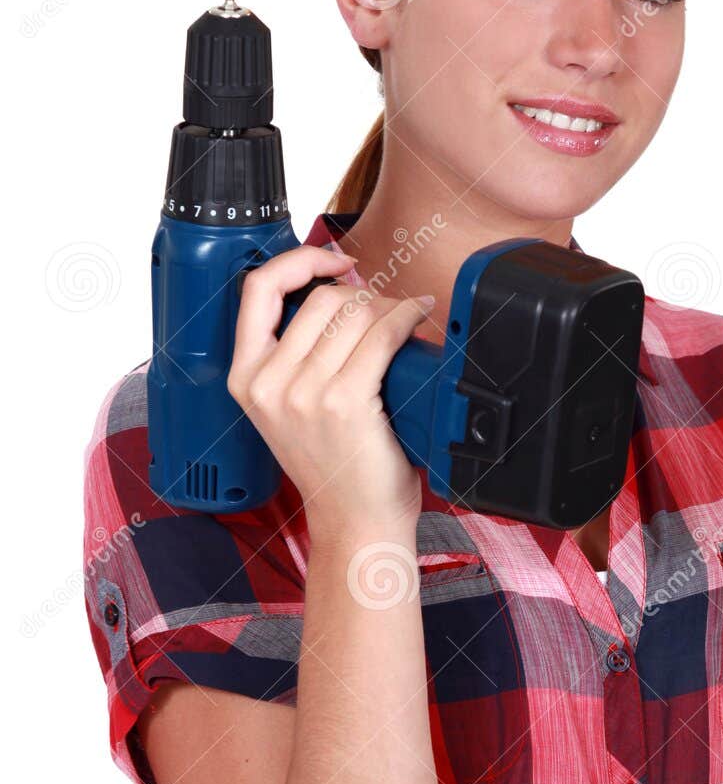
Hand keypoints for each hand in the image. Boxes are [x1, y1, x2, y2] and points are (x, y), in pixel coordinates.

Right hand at [226, 243, 434, 536]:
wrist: (354, 522)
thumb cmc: (335, 465)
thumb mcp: (290, 407)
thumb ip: (295, 354)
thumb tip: (340, 288)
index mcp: (245, 378)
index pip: (258, 289)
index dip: (299, 261)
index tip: (333, 262)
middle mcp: (267, 384)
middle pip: (321, 298)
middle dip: (361, 294)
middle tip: (384, 310)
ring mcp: (303, 394)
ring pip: (353, 313)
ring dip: (388, 306)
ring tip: (403, 319)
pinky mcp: (343, 404)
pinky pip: (380, 336)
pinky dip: (405, 318)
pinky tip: (416, 319)